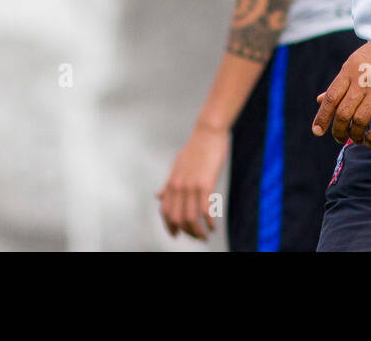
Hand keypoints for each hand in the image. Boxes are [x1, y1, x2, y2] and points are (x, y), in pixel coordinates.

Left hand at [156, 124, 229, 239]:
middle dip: (186, 232)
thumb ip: (168, 184)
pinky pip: (204, 210)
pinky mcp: (205, 184)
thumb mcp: (177, 166)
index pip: (165, 212)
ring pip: (190, 218)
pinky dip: (208, 222)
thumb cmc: (195, 148)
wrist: (207, 132)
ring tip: (205, 236)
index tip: (177, 235)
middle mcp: (178, 186)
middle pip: (177, 219)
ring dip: (198, 232)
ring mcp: (191, 186)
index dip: (170, 227)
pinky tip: (213, 226)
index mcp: (171, 183)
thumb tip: (157, 196)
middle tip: (197, 237)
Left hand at [311, 29, 370, 145]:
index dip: (322, 116)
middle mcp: (363, 79)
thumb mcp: (357, 61)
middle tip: (338, 138)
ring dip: (355, 135)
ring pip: (360, 120)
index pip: (332, 97)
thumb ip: (341, 82)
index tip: (317, 130)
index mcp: (350, 69)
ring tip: (355, 138)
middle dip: (338, 130)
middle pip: (344, 112)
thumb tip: (321, 100)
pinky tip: (369, 140)